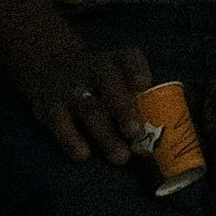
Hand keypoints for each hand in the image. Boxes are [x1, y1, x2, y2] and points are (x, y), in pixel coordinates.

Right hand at [38, 37, 159, 170]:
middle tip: (137, 133)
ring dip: (105, 133)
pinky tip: (84, 155)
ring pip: (88, 107)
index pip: (129, 58)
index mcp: (116, 60)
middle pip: (108, 84)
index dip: (136, 70)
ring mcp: (70, 86)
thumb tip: (165, 135)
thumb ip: (139, 99)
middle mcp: (94, 69)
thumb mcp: (118, 78)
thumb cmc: (101, 85)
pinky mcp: (50, 106)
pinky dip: (71, 139)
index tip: (144, 85)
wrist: (53, 69)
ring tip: (121, 157)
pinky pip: (59, 122)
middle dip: (124, 109)